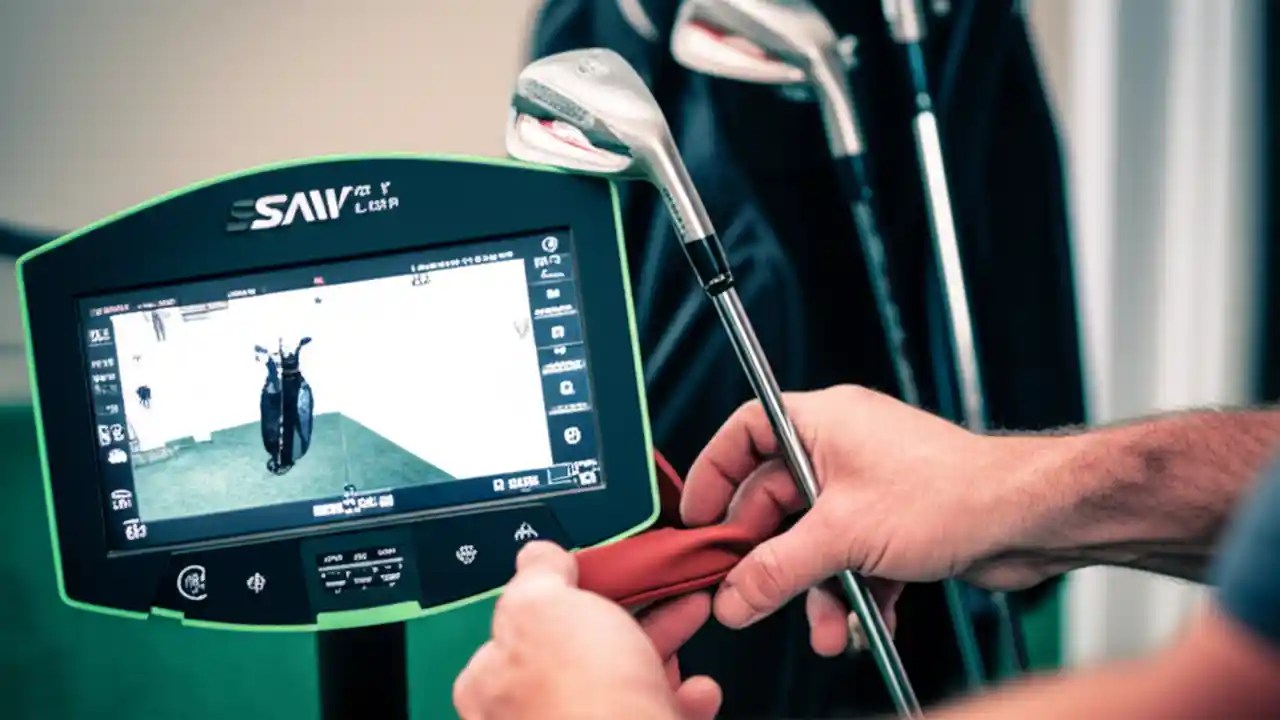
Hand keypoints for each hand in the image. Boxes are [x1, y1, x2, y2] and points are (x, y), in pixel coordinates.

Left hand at [453, 542, 720, 719]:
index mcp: (492, 679)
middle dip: (627, 613)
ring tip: (690, 618)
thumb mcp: (544, 606)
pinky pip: (654, 715)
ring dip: (662, 648)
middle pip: (580, 649)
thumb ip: (537, 575)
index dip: (565, 589)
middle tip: (658, 588)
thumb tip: (538, 556)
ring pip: (622, 684)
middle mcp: (528, 716)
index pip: (523, 621)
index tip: (602, 570)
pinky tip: (698, 691)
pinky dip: (681, 700)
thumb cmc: (583, 700)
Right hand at [681, 385, 1055, 655]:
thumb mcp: (842, 537)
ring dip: (812, 587)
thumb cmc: (952, 493)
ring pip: (815, 538)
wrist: (1028, 520)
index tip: (697, 514)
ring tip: (820, 627)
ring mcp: (870, 485)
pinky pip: (851, 556)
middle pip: (776, 498)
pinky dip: (850, 591)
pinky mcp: (895, 521)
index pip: (746, 430)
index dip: (714, 470)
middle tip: (748, 592)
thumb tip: (734, 596)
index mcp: (823, 421)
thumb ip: (777, 570)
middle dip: (768, 556)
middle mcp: (843, 448)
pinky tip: (858, 622)